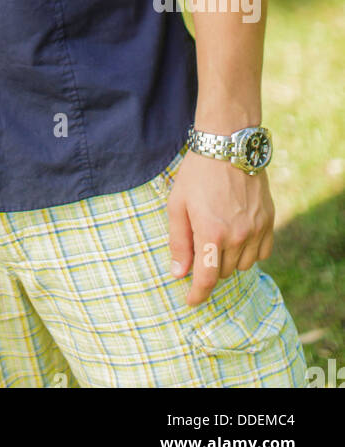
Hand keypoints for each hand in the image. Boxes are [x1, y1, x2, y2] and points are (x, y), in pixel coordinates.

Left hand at [167, 150, 274, 306]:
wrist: (228, 145)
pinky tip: (238, 239)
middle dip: (209, 267)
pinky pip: (262, 253)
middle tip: (199, 248)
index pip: (207, 279)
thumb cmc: (197, 173)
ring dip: (229, 260)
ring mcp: (256, 229)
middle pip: (224, 272)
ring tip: (217, 238)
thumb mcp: (177, 205)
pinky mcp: (269, 221)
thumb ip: (178, 241)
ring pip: (243, 265)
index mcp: (211, 233)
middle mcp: (237, 236)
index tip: (191, 301)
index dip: (198, 294)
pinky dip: (249, 253)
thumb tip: (179, 273)